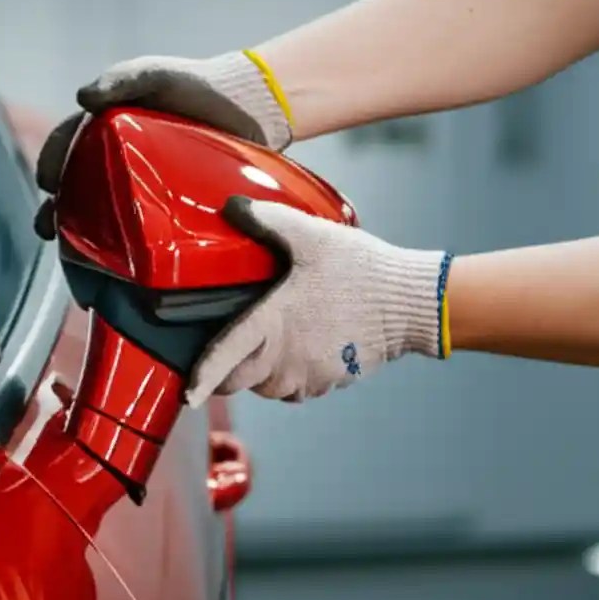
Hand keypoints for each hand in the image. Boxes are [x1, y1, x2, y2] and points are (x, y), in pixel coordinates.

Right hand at [34, 52, 291, 238]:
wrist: (248, 106)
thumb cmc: (194, 84)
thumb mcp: (154, 75)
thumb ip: (121, 78)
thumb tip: (83, 99)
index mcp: (105, 129)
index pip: (66, 147)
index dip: (50, 165)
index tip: (47, 186)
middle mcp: (118, 161)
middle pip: (79, 188)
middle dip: (58, 211)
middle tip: (49, 230)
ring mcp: (145, 187)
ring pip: (107, 215)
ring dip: (85, 237)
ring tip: (75, 257)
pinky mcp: (171, 209)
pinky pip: (145, 232)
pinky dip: (129, 250)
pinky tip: (122, 267)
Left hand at [184, 197, 449, 406]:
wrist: (409, 301)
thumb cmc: (359, 270)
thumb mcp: (311, 235)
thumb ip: (267, 220)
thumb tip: (233, 206)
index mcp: (272, 324)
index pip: (224, 361)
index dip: (201, 379)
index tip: (189, 392)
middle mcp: (286, 358)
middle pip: (242, 381)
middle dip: (234, 369)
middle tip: (241, 342)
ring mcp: (310, 375)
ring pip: (271, 387)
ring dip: (267, 371)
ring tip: (279, 337)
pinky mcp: (331, 381)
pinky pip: (300, 388)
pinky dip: (295, 373)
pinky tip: (307, 345)